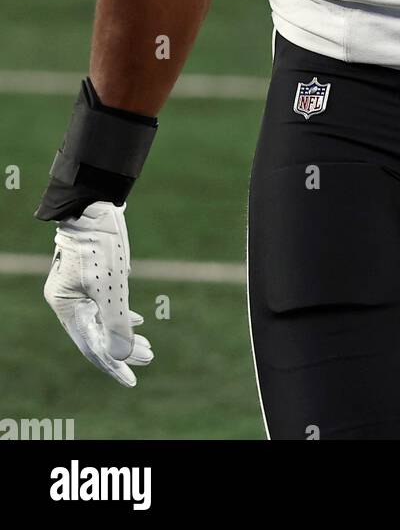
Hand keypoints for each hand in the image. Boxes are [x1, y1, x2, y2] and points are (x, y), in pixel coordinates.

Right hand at [44, 201, 152, 386]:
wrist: (95, 203)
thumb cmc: (100, 243)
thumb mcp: (111, 285)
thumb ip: (115, 321)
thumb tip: (121, 356)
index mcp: (66, 307)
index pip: (91, 346)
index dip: (113, 365)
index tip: (132, 379)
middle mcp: (69, 302)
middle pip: (98, 336)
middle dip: (124, 350)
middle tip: (150, 358)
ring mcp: (80, 290)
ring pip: (104, 321)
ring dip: (126, 333)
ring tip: (148, 346)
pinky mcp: (92, 279)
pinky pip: (106, 305)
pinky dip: (122, 314)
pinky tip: (139, 319)